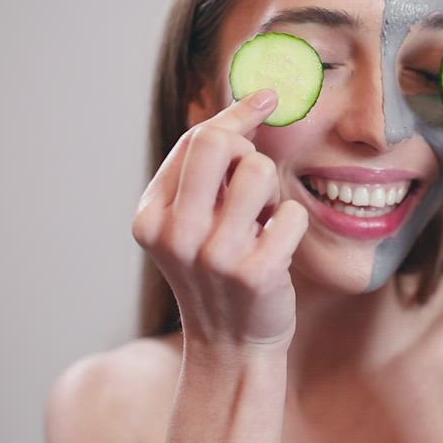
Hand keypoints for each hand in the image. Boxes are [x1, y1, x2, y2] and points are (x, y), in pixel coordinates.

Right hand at [131, 89, 308, 353]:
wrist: (231, 345)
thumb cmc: (218, 271)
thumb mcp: (192, 222)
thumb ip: (207, 168)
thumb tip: (255, 99)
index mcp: (151, 215)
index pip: (196, 138)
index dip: (237, 115)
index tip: (268, 98)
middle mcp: (174, 233)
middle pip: (217, 143)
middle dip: (247, 149)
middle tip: (252, 178)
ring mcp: (212, 256)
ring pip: (258, 172)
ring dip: (270, 193)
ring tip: (259, 223)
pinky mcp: (253, 274)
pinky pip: (290, 214)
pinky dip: (290, 226)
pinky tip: (276, 249)